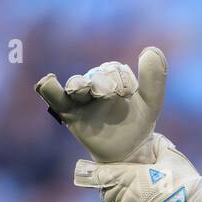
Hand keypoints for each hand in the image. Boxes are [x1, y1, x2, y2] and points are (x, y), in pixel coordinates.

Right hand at [35, 46, 166, 163]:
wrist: (128, 151)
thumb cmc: (137, 123)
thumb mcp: (151, 102)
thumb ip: (154, 79)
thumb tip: (150, 49)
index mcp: (113, 78)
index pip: (114, 69)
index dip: (123, 79)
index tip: (129, 95)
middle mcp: (95, 84)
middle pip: (96, 74)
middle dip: (106, 83)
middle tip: (113, 95)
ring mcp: (80, 99)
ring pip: (77, 83)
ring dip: (83, 85)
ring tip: (88, 91)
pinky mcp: (69, 113)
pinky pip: (54, 96)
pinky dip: (49, 88)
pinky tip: (48, 81)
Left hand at [74, 133, 201, 201]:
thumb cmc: (185, 179)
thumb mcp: (171, 155)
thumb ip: (156, 144)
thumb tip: (149, 136)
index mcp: (128, 176)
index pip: (96, 174)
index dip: (86, 172)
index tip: (80, 170)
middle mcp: (123, 196)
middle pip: (105, 192)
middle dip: (111, 187)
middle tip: (126, 184)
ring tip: (130, 200)